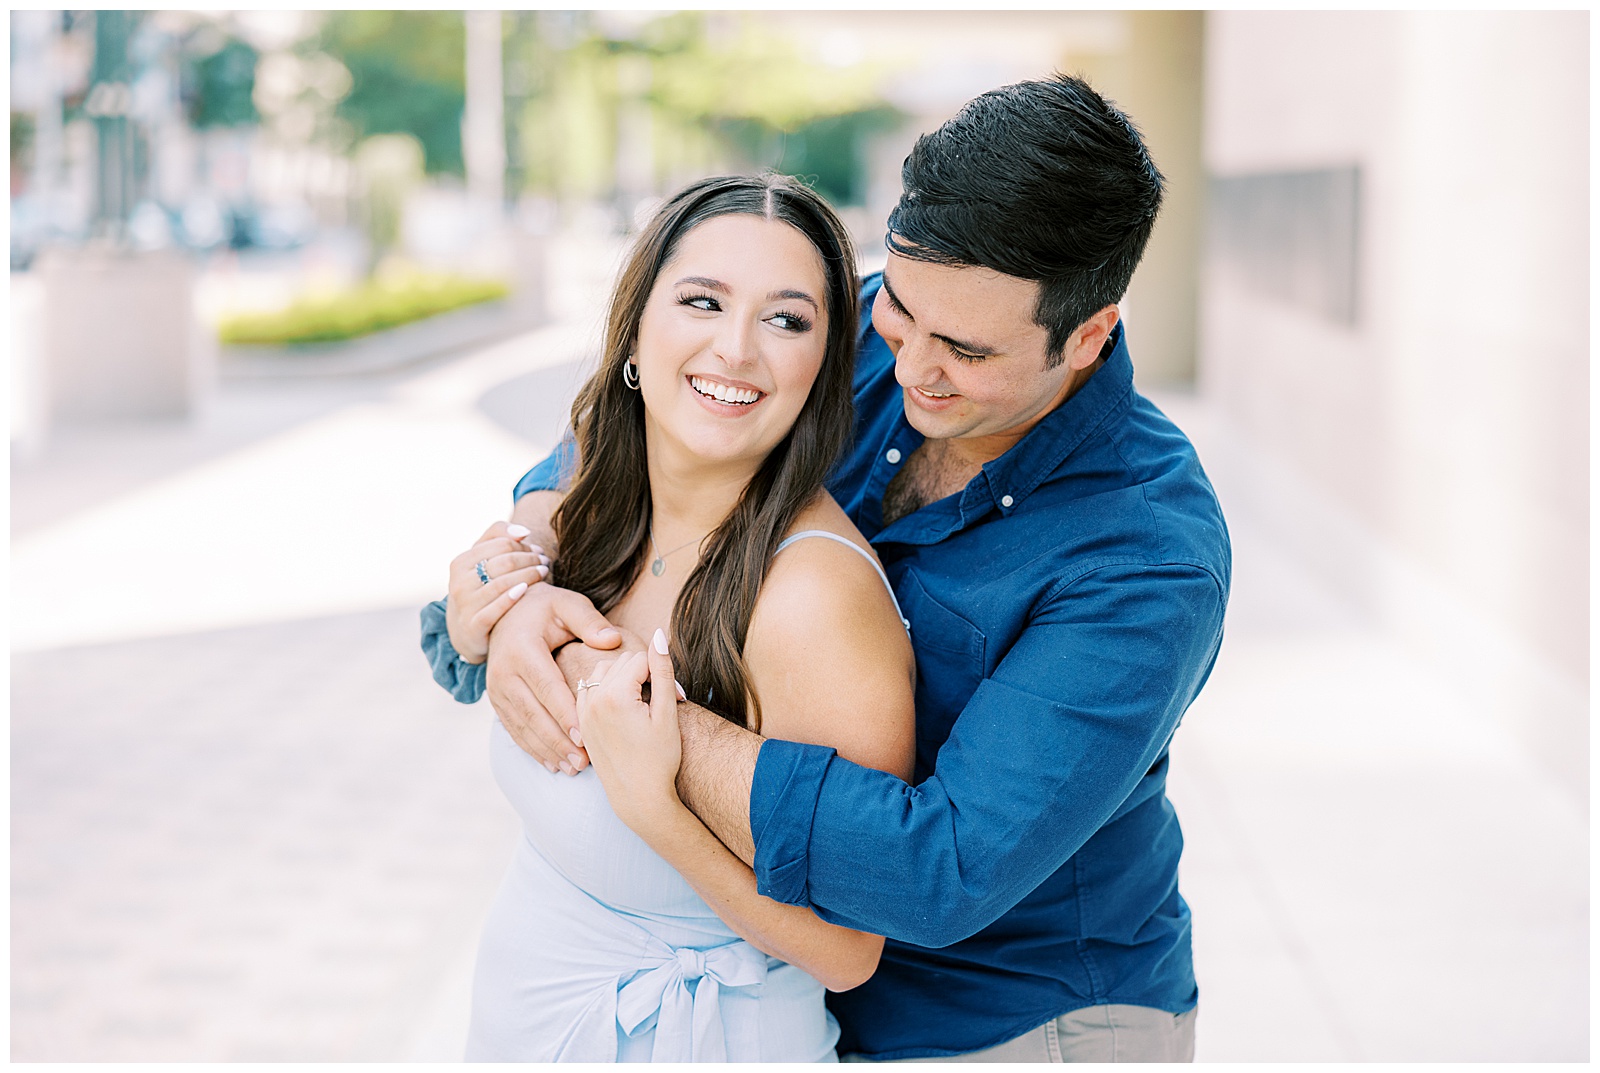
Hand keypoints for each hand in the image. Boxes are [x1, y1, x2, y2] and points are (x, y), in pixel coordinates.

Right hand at [446, 522, 549, 662]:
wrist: (465, 631)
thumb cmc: (480, 589)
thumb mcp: (481, 561)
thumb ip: (498, 537)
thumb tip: (524, 531)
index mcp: (460, 562)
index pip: (501, 544)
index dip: (524, 546)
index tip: (538, 550)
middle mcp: (459, 582)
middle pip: (505, 562)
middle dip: (530, 559)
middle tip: (546, 561)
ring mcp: (464, 605)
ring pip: (502, 583)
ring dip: (529, 575)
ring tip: (544, 572)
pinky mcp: (472, 626)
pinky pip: (495, 609)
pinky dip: (511, 597)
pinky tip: (526, 590)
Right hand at [484, 581, 622, 773]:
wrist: (508, 612)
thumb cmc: (547, 608)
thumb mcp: (568, 604)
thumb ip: (590, 622)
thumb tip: (612, 640)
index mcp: (522, 649)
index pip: (547, 687)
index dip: (565, 713)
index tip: (586, 736)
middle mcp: (503, 672)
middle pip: (533, 713)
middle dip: (558, 741)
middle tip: (583, 763)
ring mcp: (496, 689)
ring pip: (522, 727)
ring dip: (546, 750)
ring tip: (572, 769)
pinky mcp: (496, 701)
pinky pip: (513, 730)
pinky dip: (532, 748)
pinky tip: (552, 764)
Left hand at [577, 629, 687, 835]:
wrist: (637, 798)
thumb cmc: (658, 759)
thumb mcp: (666, 713)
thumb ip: (662, 670)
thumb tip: (658, 634)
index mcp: (614, 695)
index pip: (640, 659)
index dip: (662, 673)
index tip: (675, 697)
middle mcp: (592, 699)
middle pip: (622, 662)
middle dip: (643, 674)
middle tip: (662, 702)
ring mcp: (582, 711)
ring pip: (604, 671)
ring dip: (623, 678)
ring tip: (642, 702)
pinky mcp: (580, 721)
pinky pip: (590, 688)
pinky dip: (605, 689)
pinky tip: (622, 707)